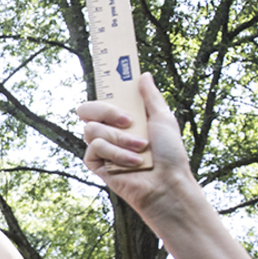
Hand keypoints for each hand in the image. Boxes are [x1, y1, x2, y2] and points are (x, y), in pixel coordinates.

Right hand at [79, 74, 194, 216]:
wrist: (167, 183)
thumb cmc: (170, 154)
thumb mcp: (163, 118)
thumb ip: (150, 96)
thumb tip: (143, 75)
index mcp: (123, 120)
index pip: (101, 101)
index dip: (102, 94)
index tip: (108, 82)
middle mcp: (110, 132)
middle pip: (87, 110)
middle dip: (107, 111)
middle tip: (128, 119)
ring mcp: (102, 149)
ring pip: (92, 130)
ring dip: (121, 138)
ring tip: (141, 149)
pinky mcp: (97, 165)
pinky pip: (96, 149)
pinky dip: (117, 154)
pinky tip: (133, 163)